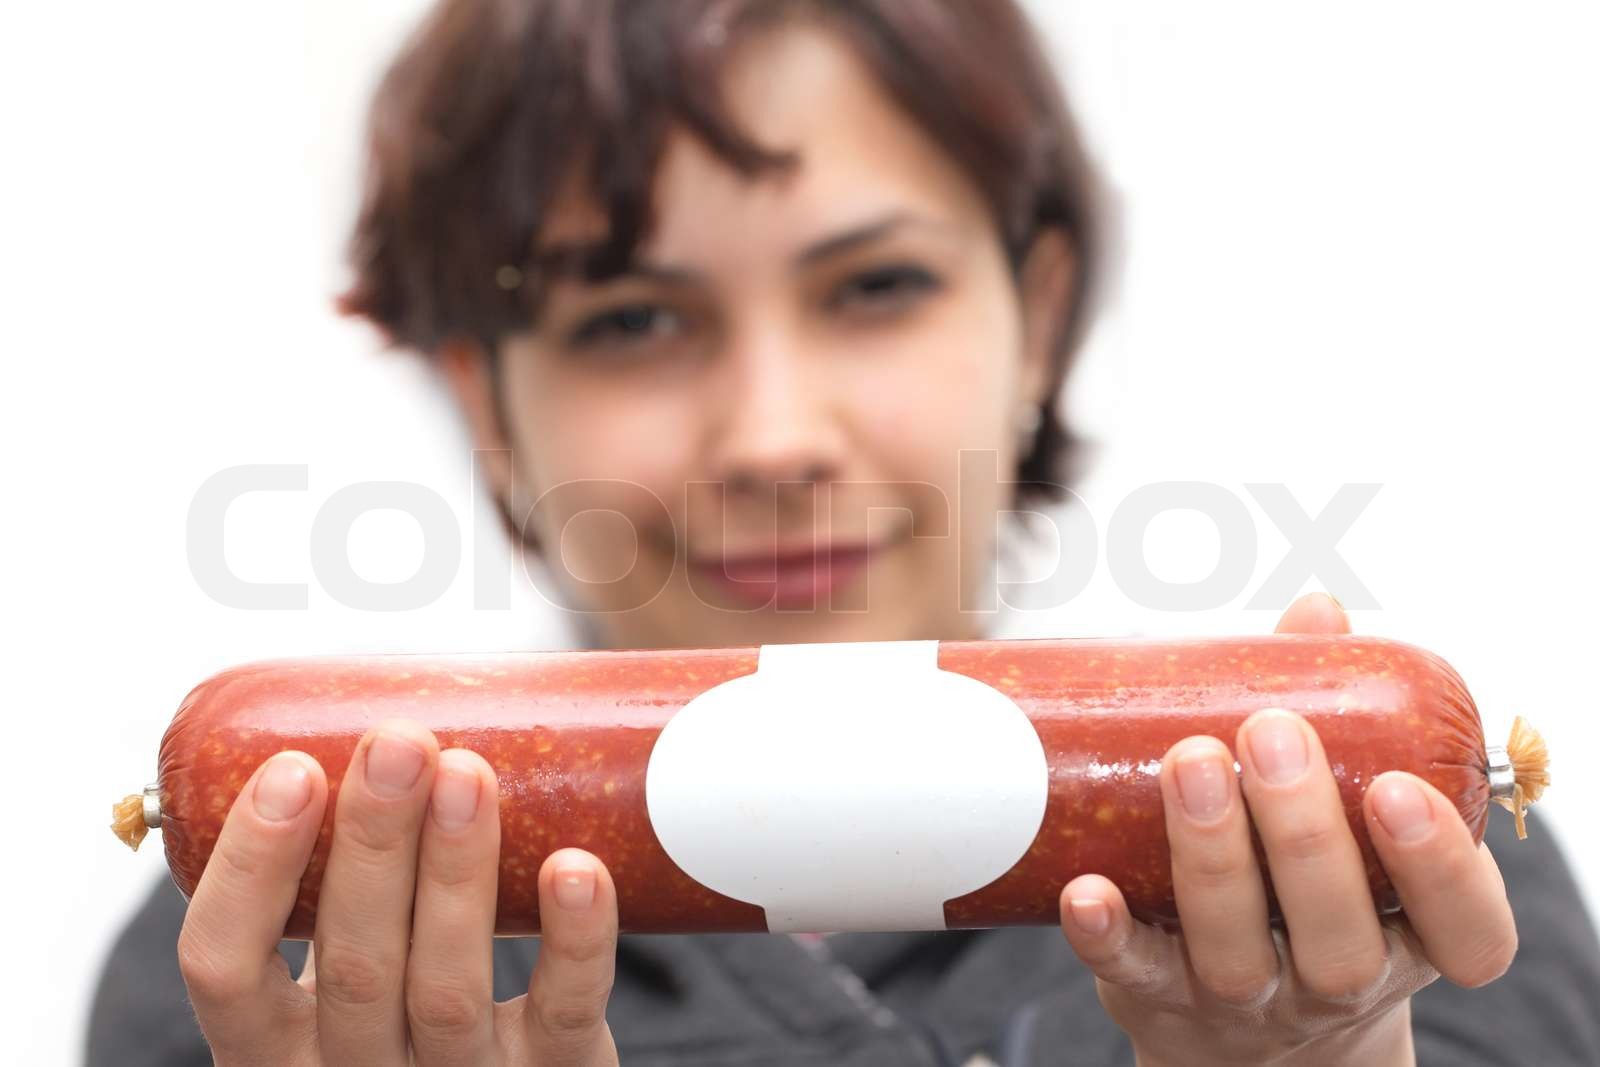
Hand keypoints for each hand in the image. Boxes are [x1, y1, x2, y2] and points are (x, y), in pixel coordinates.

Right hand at [176, 719, 619, 1064]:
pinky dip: (574, 940)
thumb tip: (356, 703)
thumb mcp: (343, 960)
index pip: (224, 966)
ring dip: (457, 872)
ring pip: (447, 989)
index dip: (250, 870)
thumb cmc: (406, 1003)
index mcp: (271, 1043)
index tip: (292, 768)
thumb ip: (334, 874)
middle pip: (351, 969)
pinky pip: (561, 1013)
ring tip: (470, 773)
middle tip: (400, 742)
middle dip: (374, 844)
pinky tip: (577, 867)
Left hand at [1056, 593, 1517, 1066]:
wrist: (1240, 1025)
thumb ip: (1338, 715)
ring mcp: (1249, 1001)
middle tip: (1272, 735)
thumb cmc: (1300, 890)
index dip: (1445, 868)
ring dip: (1211, 856)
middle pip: (1339, 933)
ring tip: (1189, 763)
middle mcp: (1338, 980)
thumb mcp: (1346, 821)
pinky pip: (1135, 975)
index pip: (1465, 929)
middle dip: (1304, 832)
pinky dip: (1108, 933)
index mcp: (1409, 933)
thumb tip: (1318, 613)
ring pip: (1238, 951)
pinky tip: (1086, 890)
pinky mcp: (1161, 1002)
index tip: (1404, 791)